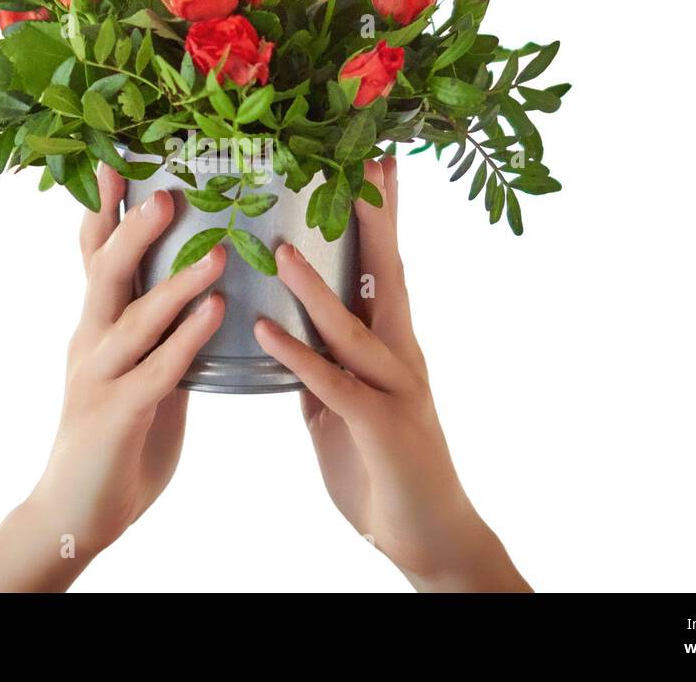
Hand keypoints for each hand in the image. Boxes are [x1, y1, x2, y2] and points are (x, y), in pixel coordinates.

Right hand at [0, 164, 225, 591]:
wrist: (76, 511)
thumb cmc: (115, 435)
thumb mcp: (133, 368)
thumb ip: (156, 329)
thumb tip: (196, 289)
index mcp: (95, 325)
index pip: (96, 255)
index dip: (105, 208)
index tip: (119, 158)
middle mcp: (89, 340)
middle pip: (105, 271)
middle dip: (133, 228)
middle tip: (166, 191)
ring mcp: (97, 376)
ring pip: (134, 316)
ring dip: (176, 281)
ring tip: (217, 251)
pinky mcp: (116, 414)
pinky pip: (156, 370)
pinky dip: (186, 338)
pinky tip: (215, 313)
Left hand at [253, 156, 529, 591]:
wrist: (426, 535)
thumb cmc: (384, 465)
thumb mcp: (347, 403)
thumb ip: (326, 363)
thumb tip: (290, 334)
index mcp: (392, 343)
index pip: (383, 266)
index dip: (376, 214)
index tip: (368, 161)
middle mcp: (401, 355)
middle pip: (386, 275)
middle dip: (372, 219)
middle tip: (360, 162)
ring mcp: (395, 391)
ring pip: (353, 327)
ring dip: (316, 286)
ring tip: (280, 247)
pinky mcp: (380, 429)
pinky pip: (334, 386)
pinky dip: (300, 356)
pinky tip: (269, 331)